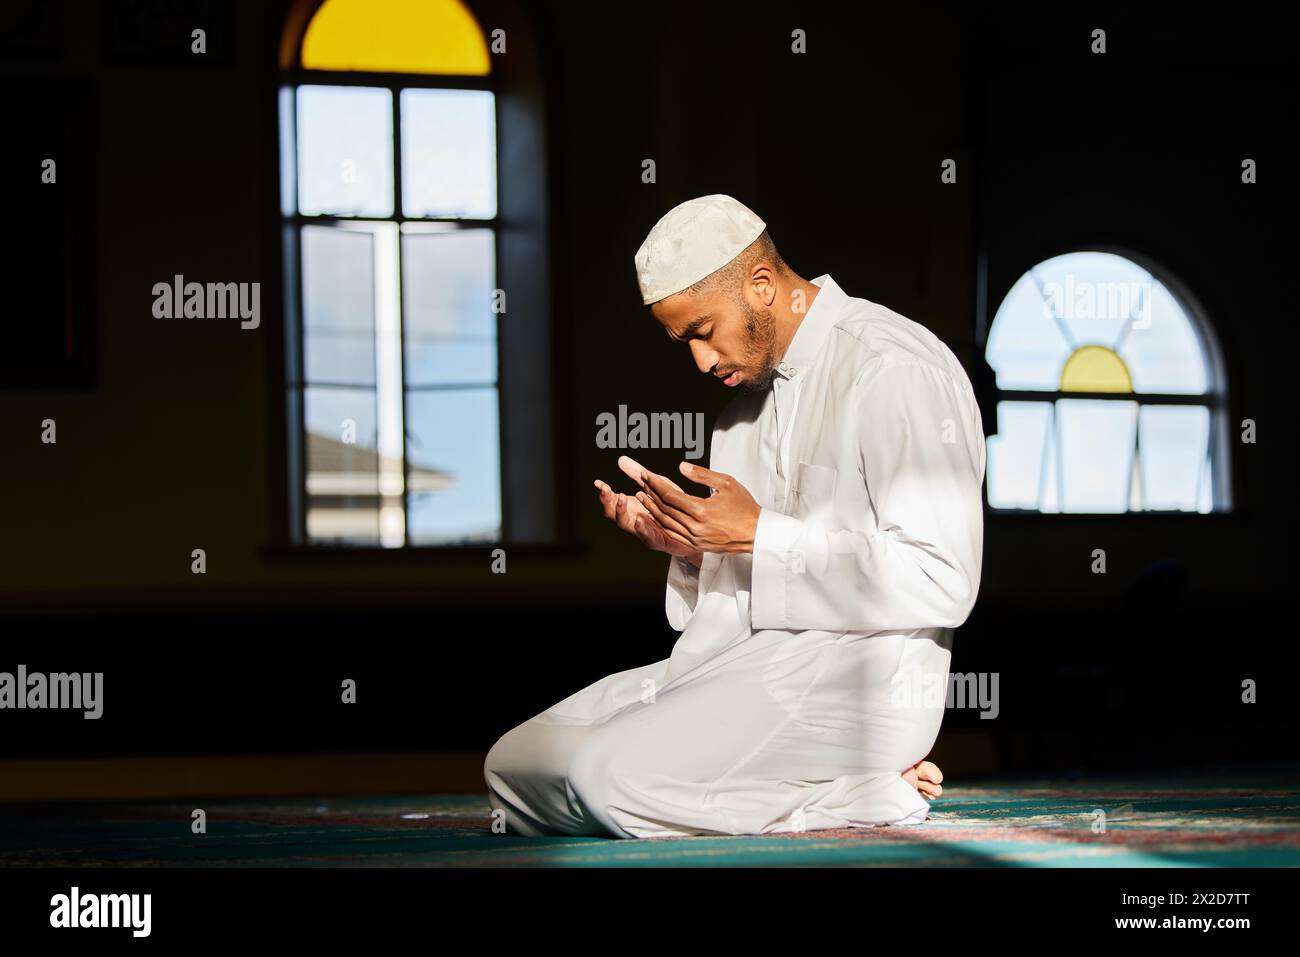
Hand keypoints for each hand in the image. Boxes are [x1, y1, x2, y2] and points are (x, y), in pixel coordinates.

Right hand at [593, 464, 702, 565]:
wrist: (692, 527)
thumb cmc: (671, 505)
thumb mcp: (654, 486)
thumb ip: (637, 474)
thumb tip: (621, 459)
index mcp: (631, 507)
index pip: (611, 501)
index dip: (604, 493)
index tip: (599, 483)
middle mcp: (633, 520)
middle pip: (612, 514)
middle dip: (608, 501)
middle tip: (607, 490)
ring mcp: (643, 531)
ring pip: (626, 525)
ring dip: (622, 512)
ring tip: (622, 498)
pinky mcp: (658, 541)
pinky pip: (647, 537)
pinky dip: (642, 529)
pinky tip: (640, 518)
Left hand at [624, 456, 760, 555]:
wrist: (756, 533)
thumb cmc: (744, 506)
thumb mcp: (726, 483)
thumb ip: (702, 474)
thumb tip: (681, 466)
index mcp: (701, 510)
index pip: (670, 495)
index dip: (655, 484)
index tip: (646, 475)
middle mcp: (694, 526)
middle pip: (664, 508)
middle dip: (650, 493)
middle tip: (641, 482)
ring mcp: (694, 538)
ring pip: (665, 522)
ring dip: (651, 509)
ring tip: (642, 497)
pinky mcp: (695, 546)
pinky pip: (672, 534)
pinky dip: (661, 524)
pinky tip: (654, 515)